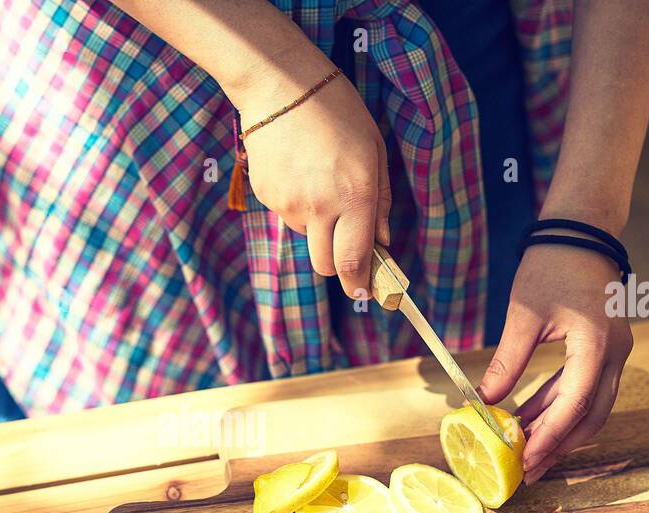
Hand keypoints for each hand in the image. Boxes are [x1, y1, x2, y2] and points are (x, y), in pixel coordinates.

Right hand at [235, 70, 391, 298]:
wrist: (280, 84)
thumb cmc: (337, 111)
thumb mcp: (374, 150)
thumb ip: (381, 201)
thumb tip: (383, 242)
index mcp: (355, 195)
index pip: (355, 262)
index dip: (362, 285)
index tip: (367, 293)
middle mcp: (320, 207)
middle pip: (326, 266)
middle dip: (340, 265)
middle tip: (348, 245)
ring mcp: (288, 204)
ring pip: (307, 237)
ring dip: (319, 225)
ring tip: (321, 180)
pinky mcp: (266, 196)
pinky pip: (288, 215)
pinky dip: (298, 204)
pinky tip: (300, 170)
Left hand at [476, 243, 633, 482]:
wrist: (581, 232)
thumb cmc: (552, 266)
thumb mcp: (523, 316)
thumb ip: (506, 362)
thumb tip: (482, 403)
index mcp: (597, 344)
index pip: (575, 404)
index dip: (550, 436)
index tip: (525, 460)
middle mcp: (615, 353)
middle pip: (592, 416)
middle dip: (559, 446)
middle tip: (528, 470)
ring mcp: (615, 352)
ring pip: (592, 407)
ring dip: (560, 430)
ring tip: (525, 450)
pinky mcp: (606, 350)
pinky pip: (586, 389)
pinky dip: (560, 407)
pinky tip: (530, 420)